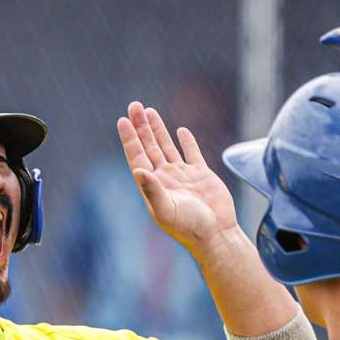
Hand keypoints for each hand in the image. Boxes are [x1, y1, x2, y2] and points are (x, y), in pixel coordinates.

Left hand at [119, 102, 238, 255]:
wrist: (216, 234)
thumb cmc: (189, 228)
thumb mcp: (166, 211)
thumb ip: (152, 190)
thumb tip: (137, 170)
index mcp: (153, 186)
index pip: (137, 156)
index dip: (129, 138)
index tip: (122, 120)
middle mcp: (166, 178)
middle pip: (149, 146)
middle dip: (141, 126)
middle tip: (134, 105)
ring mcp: (184, 175)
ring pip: (167, 146)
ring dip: (158, 129)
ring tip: (149, 111)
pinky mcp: (202, 175)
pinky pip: (192, 153)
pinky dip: (186, 142)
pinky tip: (180, 131)